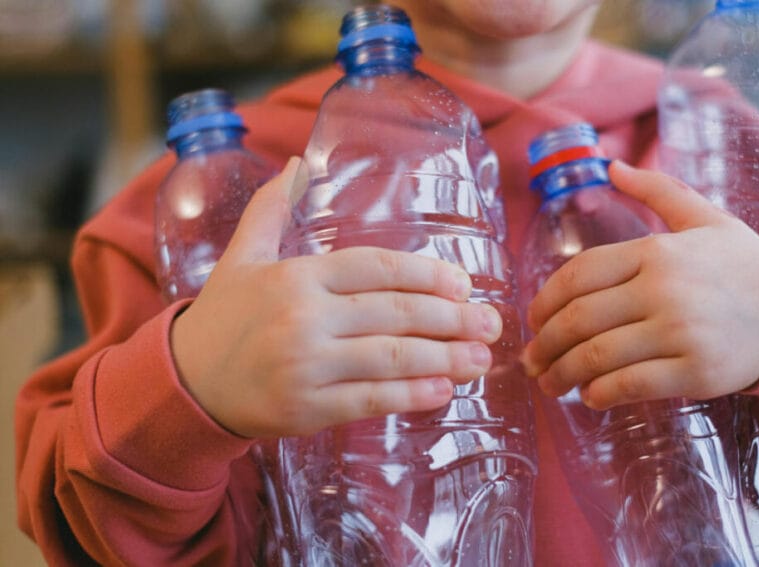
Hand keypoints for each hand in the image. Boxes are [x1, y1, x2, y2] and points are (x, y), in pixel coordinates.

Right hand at [171, 157, 501, 437]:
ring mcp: (307, 366)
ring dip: (444, 359)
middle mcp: (304, 319)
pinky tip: (442, 390)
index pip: (377, 268)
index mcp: (296, 277)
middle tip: (491, 323)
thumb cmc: (222, 316)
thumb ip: (271, 209)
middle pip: (395, 313)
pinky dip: (411, 396)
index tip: (464, 284)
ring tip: (480, 359)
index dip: (428, 275)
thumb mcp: (241, 256)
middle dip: (451, 318)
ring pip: (391, 359)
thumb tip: (298, 164)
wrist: (187, 382)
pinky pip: (371, 401)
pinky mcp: (308, 408)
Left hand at [522, 160, 758, 408]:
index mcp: (655, 250)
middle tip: (530, 363)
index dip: (543, 302)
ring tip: (549, 385)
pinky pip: (630, 386)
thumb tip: (611, 165)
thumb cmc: (740, 264)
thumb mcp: (702, 217)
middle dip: (543, 346)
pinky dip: (599, 394)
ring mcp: (680, 331)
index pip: (577, 275)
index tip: (531, 322)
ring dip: (561, 375)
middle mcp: (663, 288)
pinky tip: (590, 396)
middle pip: (577, 320)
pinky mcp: (696, 371)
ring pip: (596, 357)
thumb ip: (656, 189)